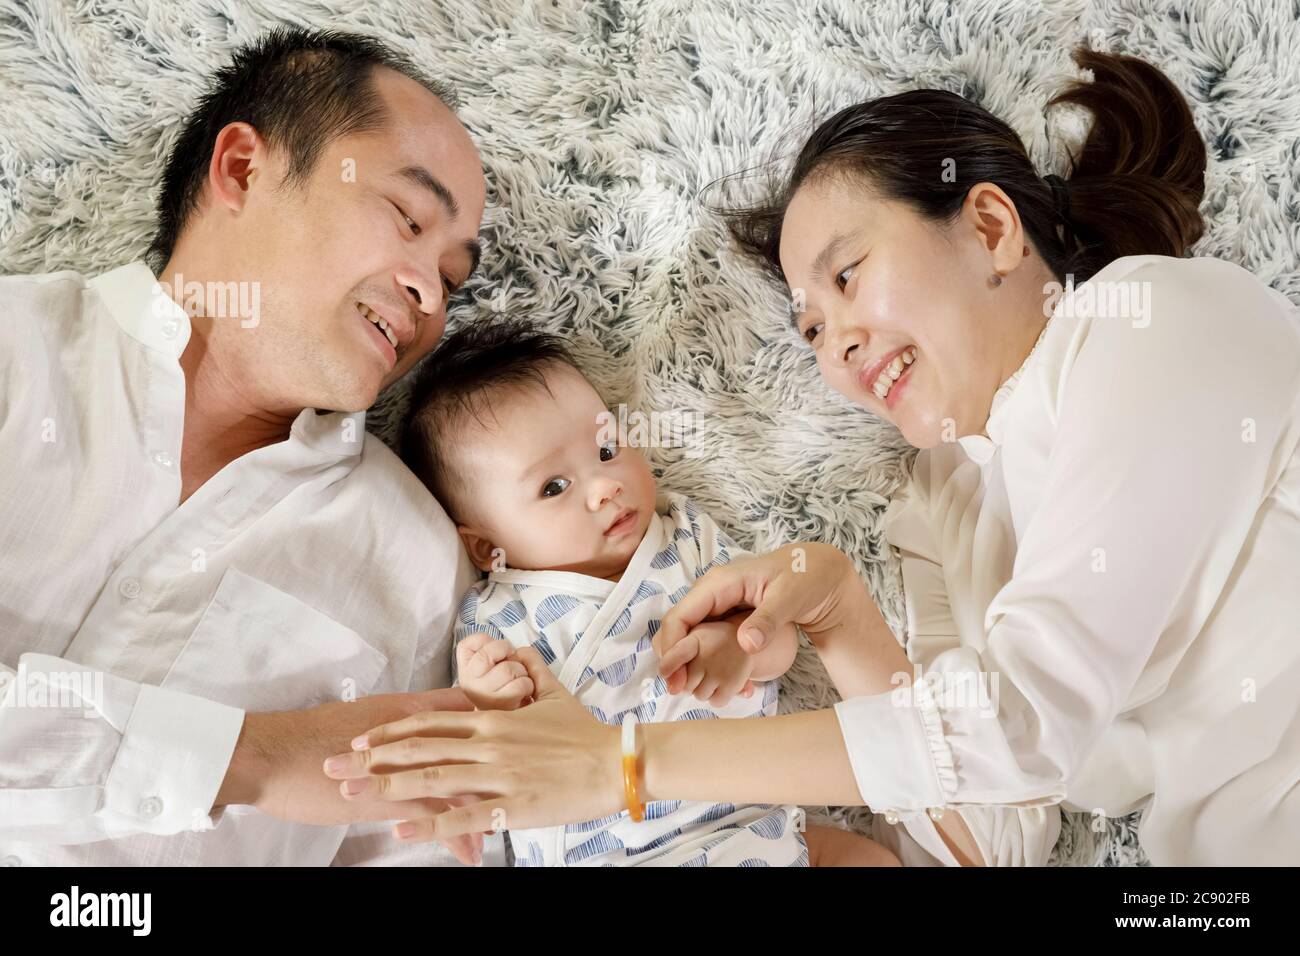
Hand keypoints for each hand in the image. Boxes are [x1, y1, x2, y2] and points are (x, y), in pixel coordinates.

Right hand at [217, 688, 484, 864]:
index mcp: (406, 709)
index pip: (464, 713)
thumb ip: (392, 722)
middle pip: (471, 751)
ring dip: (482, 810)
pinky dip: (456, 836)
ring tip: (498, 826)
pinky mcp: (388, 799)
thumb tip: (412, 729)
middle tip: (514, 790)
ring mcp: (402, 768)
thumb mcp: (359, 717)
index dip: (490, 728)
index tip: (508, 744)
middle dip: (496, 773)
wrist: (271, 753)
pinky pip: (434, 819)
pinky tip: (471, 852)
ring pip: (460, 786)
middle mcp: (413, 735)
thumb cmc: (309, 735)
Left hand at [322, 646, 624, 842]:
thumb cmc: (586, 733)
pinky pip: (463, 815)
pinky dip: (429, 824)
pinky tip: (401, 830)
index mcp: (492, 720)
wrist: (616, 761)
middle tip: (333, 766)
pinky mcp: (511, 805)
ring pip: (432, 780)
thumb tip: (518, 647)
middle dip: (371, 759)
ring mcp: (497, 775)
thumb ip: (532, 668)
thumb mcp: (555, 693)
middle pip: (418, 750)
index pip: (430, 723)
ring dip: (386, 786)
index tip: (360, 739)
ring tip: (351, 793)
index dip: (391, 732)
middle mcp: (488, 745)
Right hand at [456, 633, 533, 709]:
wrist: (502, 718)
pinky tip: (521, 693)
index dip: (491, 643)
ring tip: (516, 681)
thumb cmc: (499, 685)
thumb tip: (516, 652)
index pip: (473, 641)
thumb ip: (494, 650)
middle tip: (511, 665)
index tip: (496, 655)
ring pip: (509, 668)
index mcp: (464, 668)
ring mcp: (483, 696)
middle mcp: (469, 683)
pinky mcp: (502, 706)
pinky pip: (521, 684)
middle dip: (509, 654)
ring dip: (521, 671)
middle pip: (494, 651)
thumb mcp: (489, 665)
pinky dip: (528, 685)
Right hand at [658, 543, 909, 698]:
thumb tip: (746, 645)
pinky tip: (711, 678)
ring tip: (689, 689)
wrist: (820, 572)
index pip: (679, 616)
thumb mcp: (789, 597)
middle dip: (672, 658)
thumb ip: (767, 621)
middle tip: (677, 690)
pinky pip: (706, 636)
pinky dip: (703, 656)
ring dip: (686, 660)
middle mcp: (712, 592)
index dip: (670, 648)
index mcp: (719, 583)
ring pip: (689, 633)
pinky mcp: (727, 614)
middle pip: (677, 626)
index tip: (673, 678)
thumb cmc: (805, 577)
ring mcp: (718, 603)